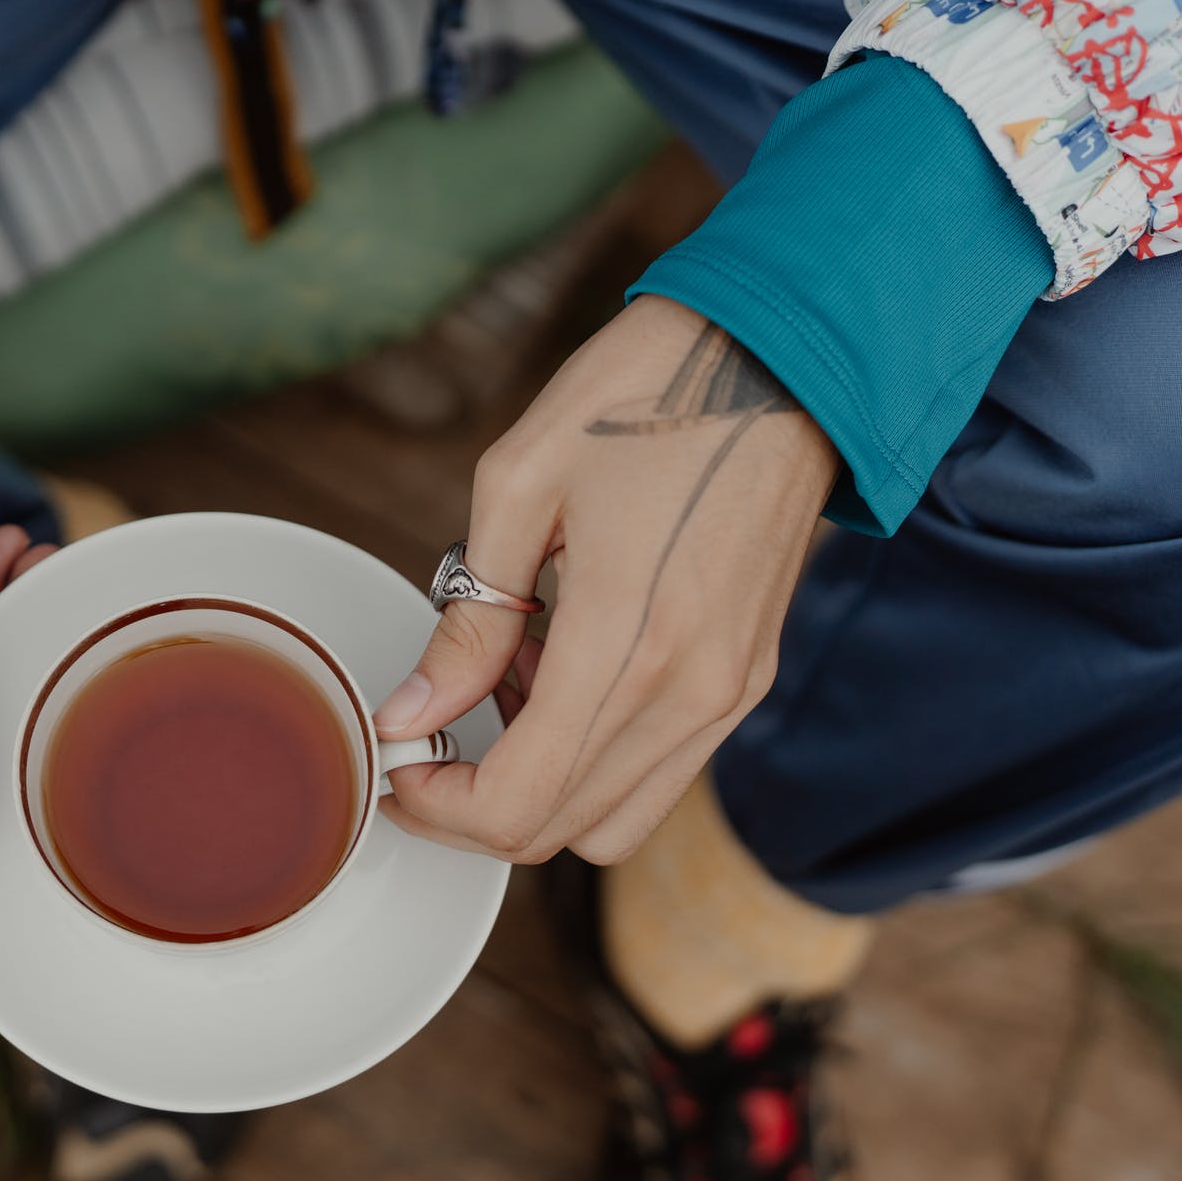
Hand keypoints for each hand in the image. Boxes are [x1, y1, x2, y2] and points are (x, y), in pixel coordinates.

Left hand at [373, 295, 836, 864]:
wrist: (783, 352)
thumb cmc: (645, 394)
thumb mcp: (519, 484)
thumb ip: (466, 621)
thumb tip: (412, 713)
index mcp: (627, 643)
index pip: (519, 802)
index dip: (438, 807)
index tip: (398, 765)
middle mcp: (691, 691)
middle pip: (560, 828)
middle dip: (474, 806)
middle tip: (426, 738)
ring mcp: (730, 692)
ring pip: (614, 818)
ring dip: (539, 784)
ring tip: (500, 686)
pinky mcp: (748, 678)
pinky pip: (660, 769)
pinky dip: (594, 755)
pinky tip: (560, 669)